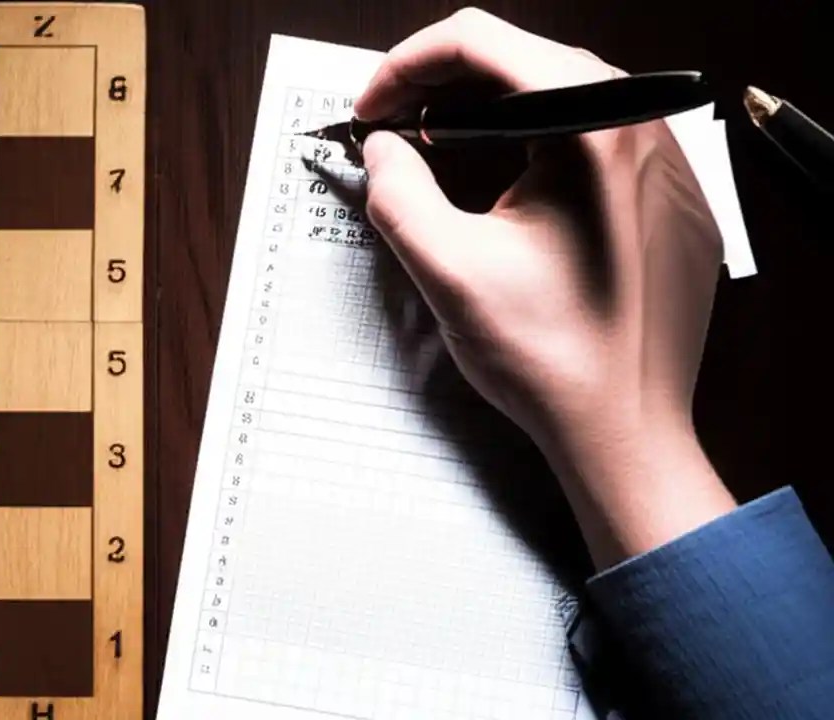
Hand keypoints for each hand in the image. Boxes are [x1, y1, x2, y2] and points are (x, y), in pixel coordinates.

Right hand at [357, 8, 735, 567]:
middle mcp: (641, 126)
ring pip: (558, 100)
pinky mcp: (670, 196)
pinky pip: (595, 143)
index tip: (370, 109)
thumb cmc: (553, 359)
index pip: (481, 41)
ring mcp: (666, 161)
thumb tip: (382, 147)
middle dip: (443, 91)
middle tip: (393, 135)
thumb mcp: (447, 269)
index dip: (405, 65)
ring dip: (487, 122)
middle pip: (521, 61)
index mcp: (591, 126)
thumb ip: (398, 192)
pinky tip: (501, 196)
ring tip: (438, 164)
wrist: (627, 431)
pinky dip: (535, 151)